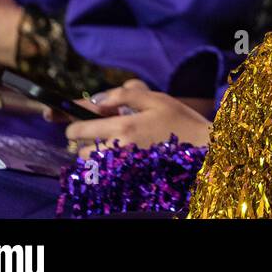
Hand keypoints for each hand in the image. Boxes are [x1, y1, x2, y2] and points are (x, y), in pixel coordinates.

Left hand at [62, 80, 211, 157]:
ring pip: (91, 162)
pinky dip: (104, 163)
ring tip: (109, 142)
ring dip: (93, 152)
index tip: (68, 120)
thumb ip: (125, 95)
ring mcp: (123, 165)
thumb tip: (97, 99)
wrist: (202, 148)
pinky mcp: (128, 176)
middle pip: (80, 148)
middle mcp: (119, 148)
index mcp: (123, 126)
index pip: (80, 127)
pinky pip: (104, 172)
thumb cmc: (181, 119)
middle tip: (95, 130)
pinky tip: (118, 154)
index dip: (69, 122)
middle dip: (83, 138)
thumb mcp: (156, 98)